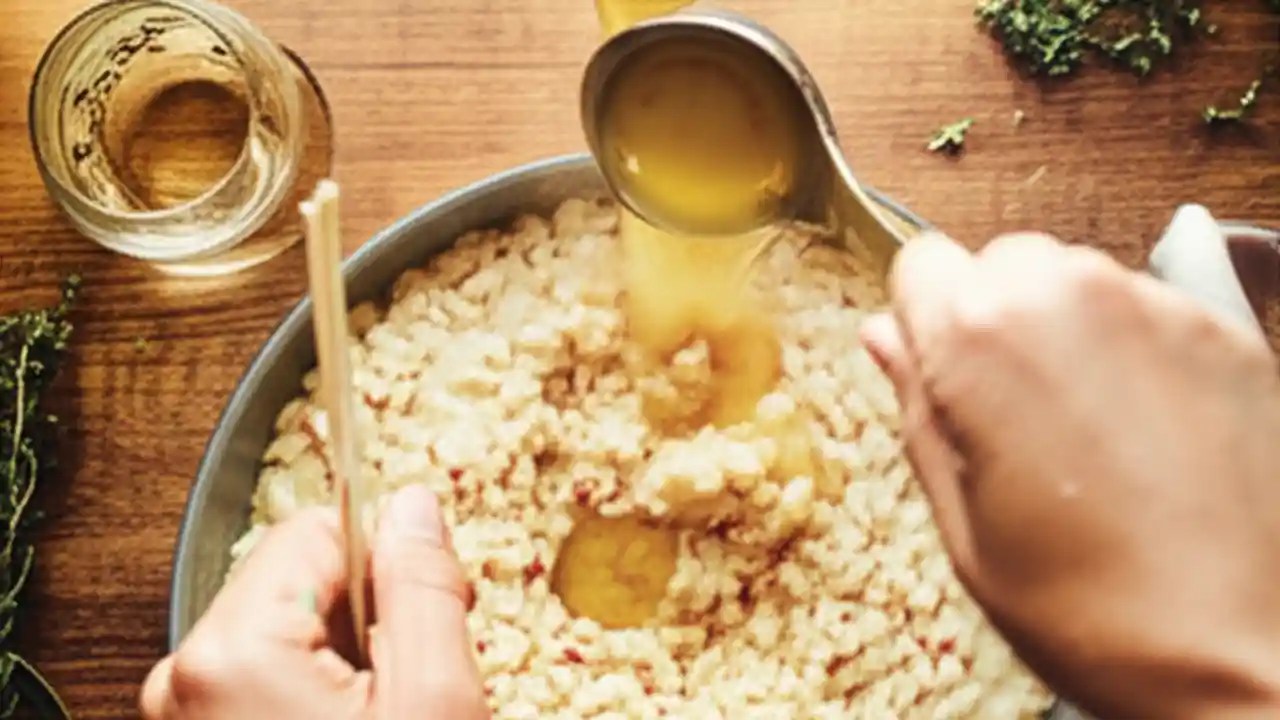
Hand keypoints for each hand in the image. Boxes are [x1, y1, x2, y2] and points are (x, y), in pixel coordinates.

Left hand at [141, 485, 487, 719]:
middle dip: (367, 614)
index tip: (427, 613)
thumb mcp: (432, 698)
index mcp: (233, 650)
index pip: (323, 529)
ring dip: (347, 654)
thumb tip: (413, 504)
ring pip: (290, 624)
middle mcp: (186, 671)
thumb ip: (424, 587)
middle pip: (302, 575)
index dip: (391, 564)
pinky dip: (317, 687)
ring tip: (379, 711)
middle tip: (407, 681)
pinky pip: (268, 670)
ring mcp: (186, 706)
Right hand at [861, 231, 1279, 719]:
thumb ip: (917, 407)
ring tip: (1092, 432)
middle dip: (998, 319)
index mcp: (976, 337)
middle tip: (1016, 412)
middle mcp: (1067, 295)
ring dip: (1072, 332)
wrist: (1241, 656)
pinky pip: (1155, 312)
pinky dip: (1143, 353)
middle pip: (1004, 263)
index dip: (924, 317)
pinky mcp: (1227, 331)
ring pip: (1082, 281)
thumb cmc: (1085, 607)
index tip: (942, 367)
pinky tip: (1153, 435)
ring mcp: (1155, 308)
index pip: (920, 262)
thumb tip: (883, 339)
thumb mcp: (962, 519)